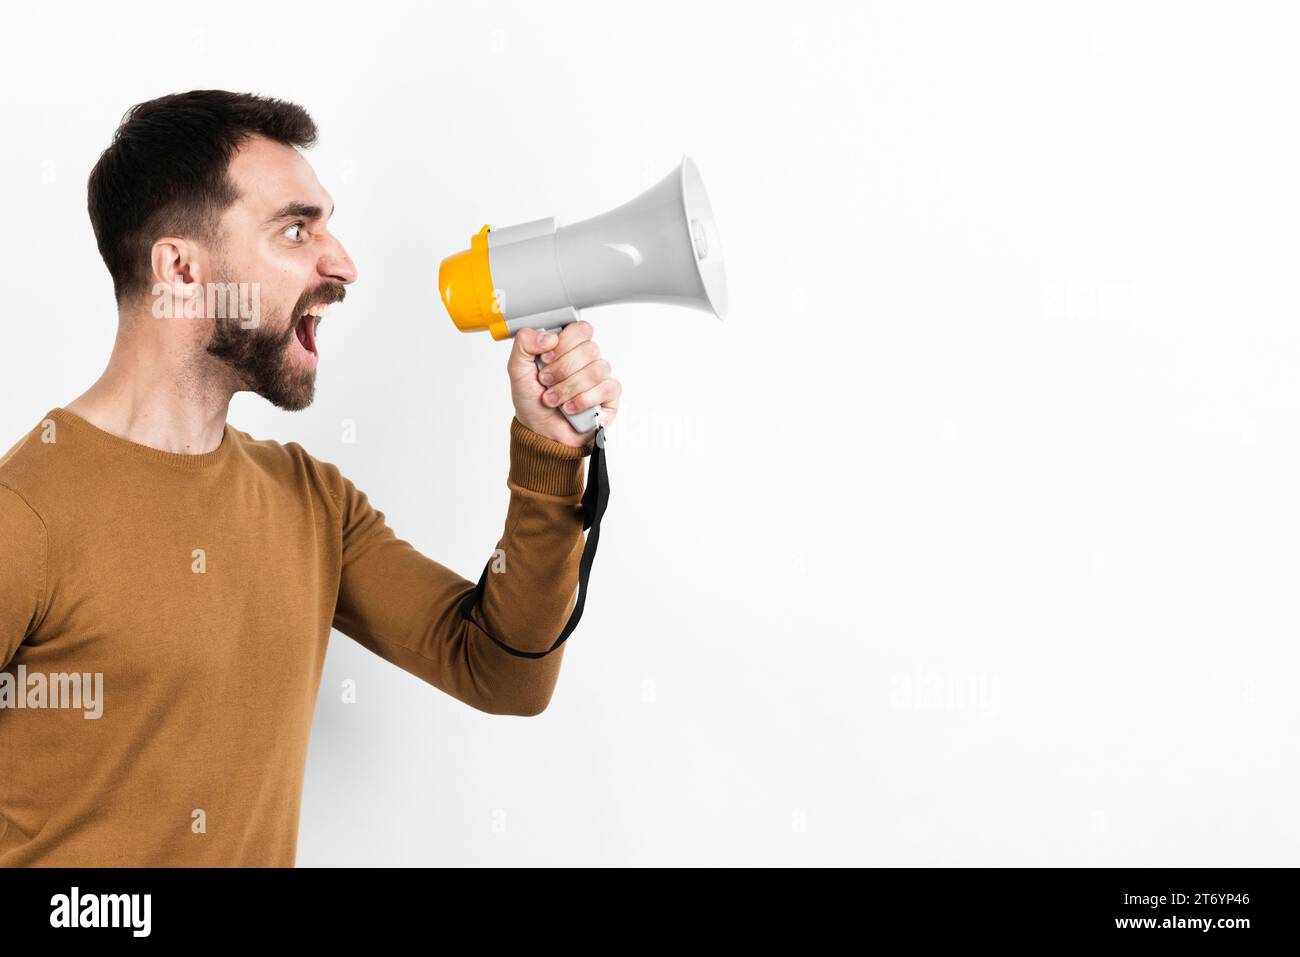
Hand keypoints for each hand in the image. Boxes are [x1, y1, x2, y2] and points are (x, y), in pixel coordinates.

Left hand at [508, 321, 620, 447]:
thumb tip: (548, 336)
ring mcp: (600, 378)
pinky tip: (570, 408)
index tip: (545, 358)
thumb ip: (524, 344)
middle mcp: (587, 360)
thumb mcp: (518, 370)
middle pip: (589, 349)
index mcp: (568, 348)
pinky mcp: (609, 397)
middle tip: (545, 382)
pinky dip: (583, 400)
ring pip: (596, 370)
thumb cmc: (532, 401)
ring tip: (553, 400)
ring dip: (569, 388)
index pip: (581, 329)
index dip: (564, 343)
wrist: (540, 433)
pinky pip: (607, 389)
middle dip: (561, 370)